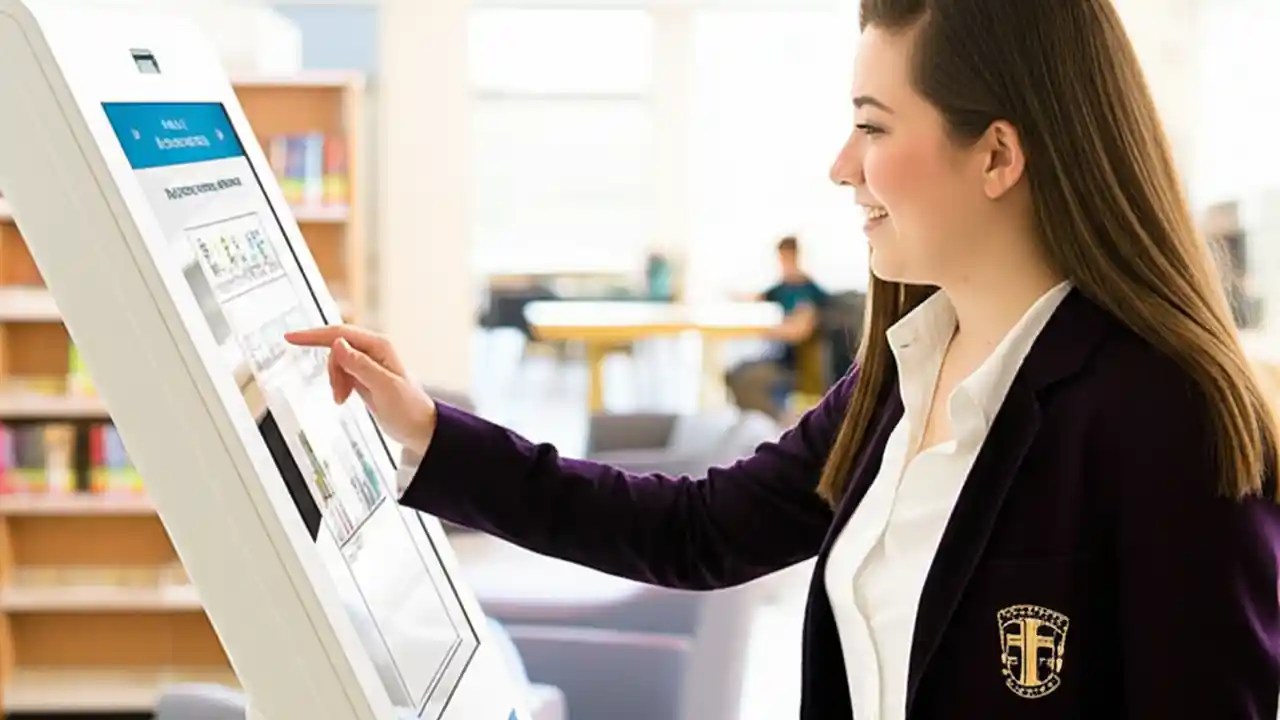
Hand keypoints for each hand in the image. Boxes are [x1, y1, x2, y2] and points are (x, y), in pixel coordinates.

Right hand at [284, 325, 436, 455]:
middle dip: (331, 369)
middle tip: (338, 393)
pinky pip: (341, 373)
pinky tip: (343, 398)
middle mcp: (374, 350)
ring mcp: (368, 363)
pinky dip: (338, 385)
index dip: (314, 335)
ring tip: (342, 399)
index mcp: (380, 346)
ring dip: (335, 380)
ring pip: (337, 362)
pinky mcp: (364, 376)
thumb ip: (360, 365)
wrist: (420, 430)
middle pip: (336, 348)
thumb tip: (338, 343)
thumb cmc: (409, 409)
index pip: (340, 334)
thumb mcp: (383, 387)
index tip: (290, 338)